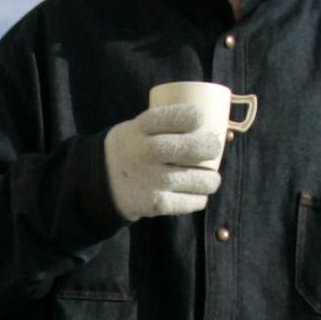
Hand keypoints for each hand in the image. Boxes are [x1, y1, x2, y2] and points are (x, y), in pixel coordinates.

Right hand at [104, 103, 222, 219]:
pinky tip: (197, 194)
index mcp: (141, 127)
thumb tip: (219, 128)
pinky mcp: (156, 203)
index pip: (177, 117)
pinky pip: (192, 201)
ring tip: (210, 179)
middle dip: (211, 147)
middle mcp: (146, 151)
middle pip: (193, 147)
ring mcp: (152, 179)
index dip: (195, 116)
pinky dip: (200, 198)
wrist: (101, 182)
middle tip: (213, 149)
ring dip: (211, 180)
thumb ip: (166, 125)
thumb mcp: (137, 128)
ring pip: (199, 179)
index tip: (200, 119)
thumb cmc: (133, 149)